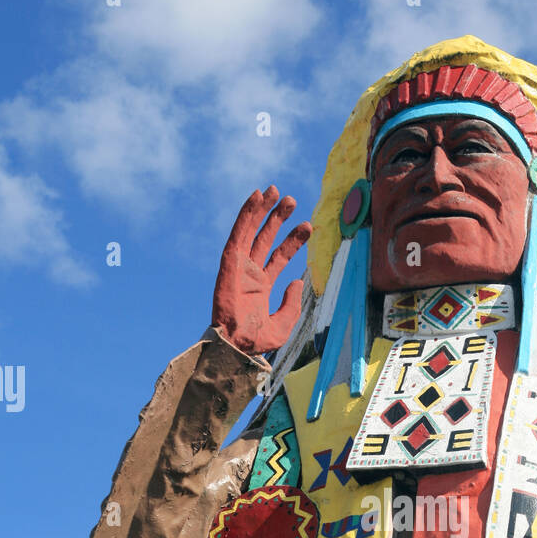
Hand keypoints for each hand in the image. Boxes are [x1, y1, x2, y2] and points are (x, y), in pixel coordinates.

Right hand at [212, 186, 311, 354]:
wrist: (236, 346)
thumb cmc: (256, 342)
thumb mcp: (284, 324)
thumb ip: (292, 304)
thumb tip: (297, 282)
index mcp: (261, 286)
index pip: (279, 256)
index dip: (292, 240)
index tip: (307, 226)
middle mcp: (250, 273)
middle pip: (266, 238)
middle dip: (278, 218)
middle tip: (292, 200)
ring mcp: (239, 266)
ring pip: (252, 231)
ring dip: (262, 210)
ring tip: (275, 190)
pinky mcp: (229, 263)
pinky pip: (239, 233)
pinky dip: (246, 214)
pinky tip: (255, 197)